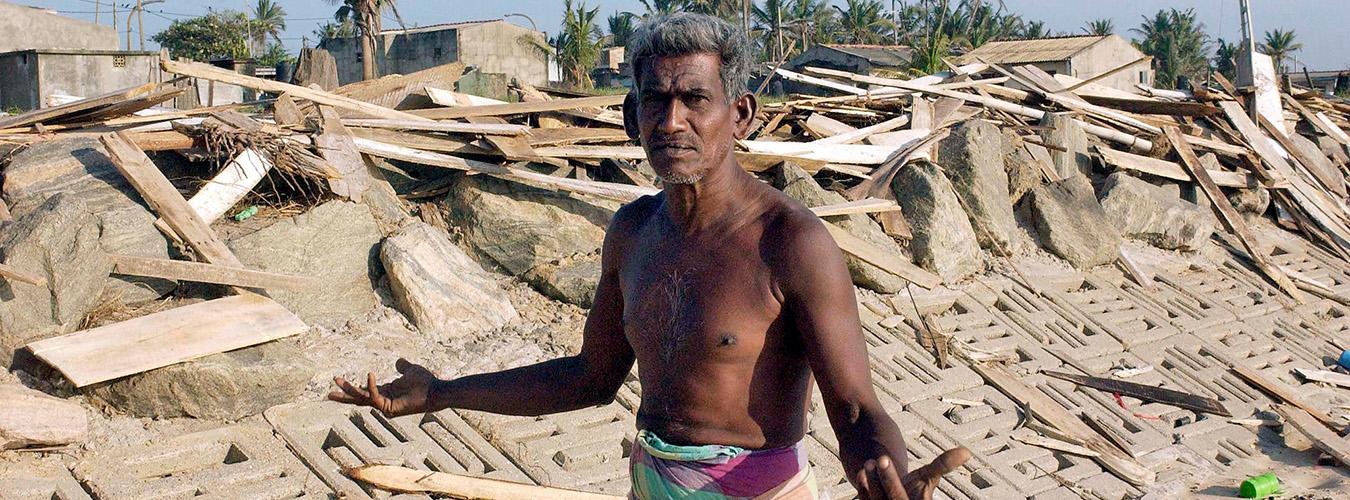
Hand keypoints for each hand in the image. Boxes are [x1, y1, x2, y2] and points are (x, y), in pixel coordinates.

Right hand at [328, 358, 438, 416]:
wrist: (436, 391)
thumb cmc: (425, 382)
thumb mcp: (410, 370)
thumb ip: (403, 367)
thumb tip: (399, 361)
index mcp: (385, 392)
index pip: (364, 392)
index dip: (351, 387)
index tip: (337, 382)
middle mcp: (383, 400)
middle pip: (358, 399)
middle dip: (343, 396)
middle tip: (327, 394)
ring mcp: (385, 405)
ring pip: (362, 398)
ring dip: (349, 390)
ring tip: (337, 380)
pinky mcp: (389, 408)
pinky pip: (375, 397)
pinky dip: (371, 386)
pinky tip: (370, 374)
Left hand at [855, 447, 970, 499]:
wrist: (893, 498)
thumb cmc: (913, 490)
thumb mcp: (926, 478)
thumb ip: (943, 466)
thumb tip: (966, 452)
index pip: (916, 499)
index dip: (899, 482)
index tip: (893, 461)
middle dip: (890, 480)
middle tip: (883, 458)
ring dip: (874, 482)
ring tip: (870, 462)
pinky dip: (863, 489)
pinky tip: (861, 473)